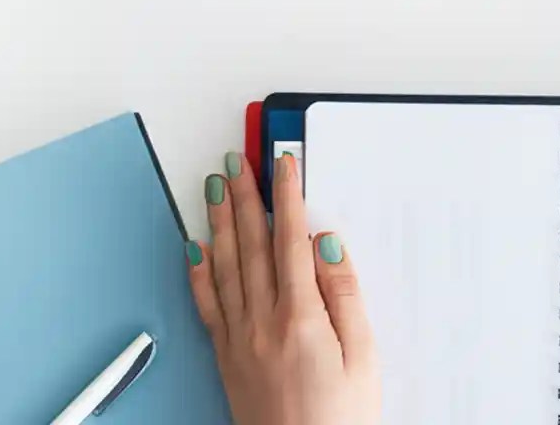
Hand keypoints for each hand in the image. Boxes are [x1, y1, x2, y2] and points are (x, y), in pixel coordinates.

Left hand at [184, 152, 379, 424]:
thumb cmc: (341, 421)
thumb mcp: (363, 357)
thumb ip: (345, 296)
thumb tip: (327, 246)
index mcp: (300, 318)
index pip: (290, 241)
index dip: (286, 198)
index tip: (283, 165)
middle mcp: (262, 323)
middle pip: (251, 246)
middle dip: (244, 198)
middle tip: (237, 161)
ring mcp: (239, 340)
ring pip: (224, 267)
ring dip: (220, 222)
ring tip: (214, 188)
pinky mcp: (227, 359)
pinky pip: (208, 305)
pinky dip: (199, 272)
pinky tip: (195, 249)